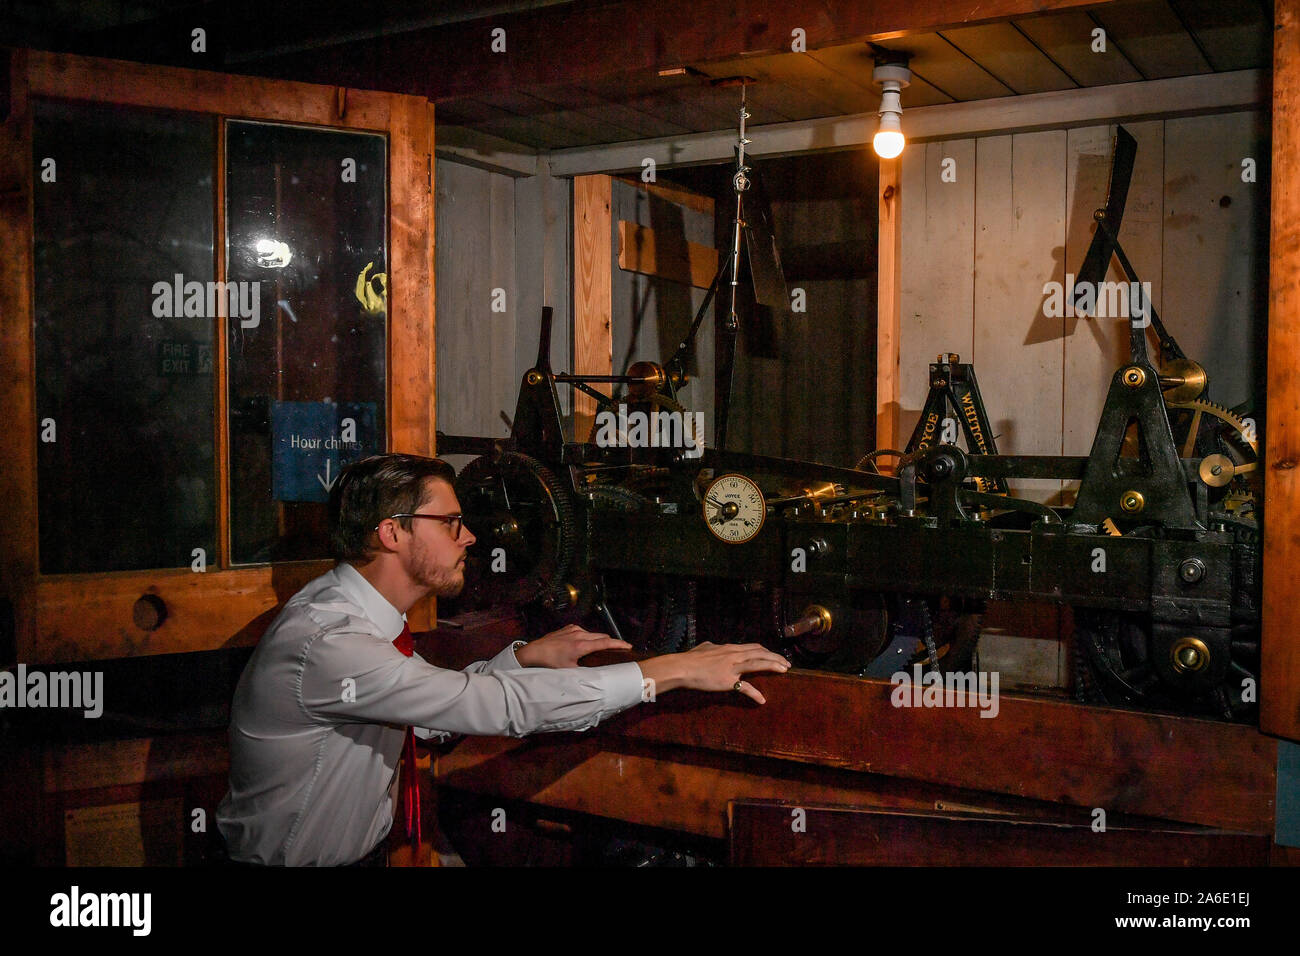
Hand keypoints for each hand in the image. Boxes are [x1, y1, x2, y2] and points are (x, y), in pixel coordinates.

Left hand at [514, 624, 631, 668]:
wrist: (534, 652)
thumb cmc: (551, 662)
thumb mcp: (570, 670)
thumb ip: (585, 670)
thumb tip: (597, 675)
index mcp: (581, 645)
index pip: (606, 642)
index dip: (619, 644)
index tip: (629, 646)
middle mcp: (579, 634)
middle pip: (602, 636)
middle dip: (611, 642)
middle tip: (619, 650)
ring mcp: (574, 629)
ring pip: (593, 633)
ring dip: (598, 640)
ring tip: (601, 649)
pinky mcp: (569, 627)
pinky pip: (584, 631)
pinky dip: (588, 637)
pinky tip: (584, 645)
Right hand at [639, 641, 789, 703]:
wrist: (682, 667)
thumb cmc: (690, 658)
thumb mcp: (703, 648)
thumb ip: (711, 646)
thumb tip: (711, 645)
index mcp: (729, 648)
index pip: (753, 647)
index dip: (766, 651)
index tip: (774, 655)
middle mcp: (734, 654)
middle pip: (760, 653)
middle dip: (775, 657)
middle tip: (786, 663)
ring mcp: (732, 667)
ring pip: (758, 663)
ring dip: (773, 666)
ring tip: (784, 670)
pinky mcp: (728, 680)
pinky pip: (745, 688)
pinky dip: (755, 694)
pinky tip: (762, 700)